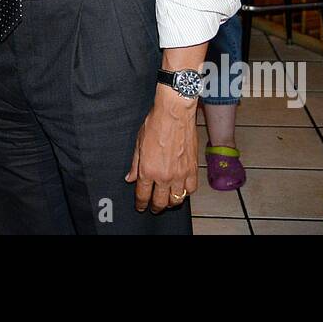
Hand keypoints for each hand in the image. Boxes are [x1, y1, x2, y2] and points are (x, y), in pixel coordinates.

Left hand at [125, 86, 198, 212]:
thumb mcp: (138, 144)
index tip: (140, 206)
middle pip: (161, 202)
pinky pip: (191, 189)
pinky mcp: (192, 169)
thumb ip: (135, 164)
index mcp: (148, 170)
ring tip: (168, 202)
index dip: (141, 204)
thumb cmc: (156, 124)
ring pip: (177, 199)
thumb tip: (130, 178)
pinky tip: (182, 190)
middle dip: (155, 207)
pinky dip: (186, 192)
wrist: (174, 113)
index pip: (143, 195)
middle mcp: (164, 175)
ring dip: (171, 203)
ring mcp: (180, 174)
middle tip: (153, 208)